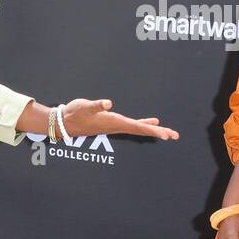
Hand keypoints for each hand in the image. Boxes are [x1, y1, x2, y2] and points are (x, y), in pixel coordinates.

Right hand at [61, 98, 177, 140]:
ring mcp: (116, 126)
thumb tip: (108, 103)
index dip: (152, 130)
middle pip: (142, 130)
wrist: (64, 122)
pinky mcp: (113, 123)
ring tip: (168, 133)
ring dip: (154, 130)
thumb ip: (96, 105)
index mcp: (114, 122)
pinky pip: (133, 125)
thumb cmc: (75, 113)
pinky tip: (152, 122)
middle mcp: (117, 126)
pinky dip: (144, 124)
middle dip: (159, 133)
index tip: (166, 134)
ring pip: (139, 129)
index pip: (137, 127)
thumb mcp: (84, 106)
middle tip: (174, 135)